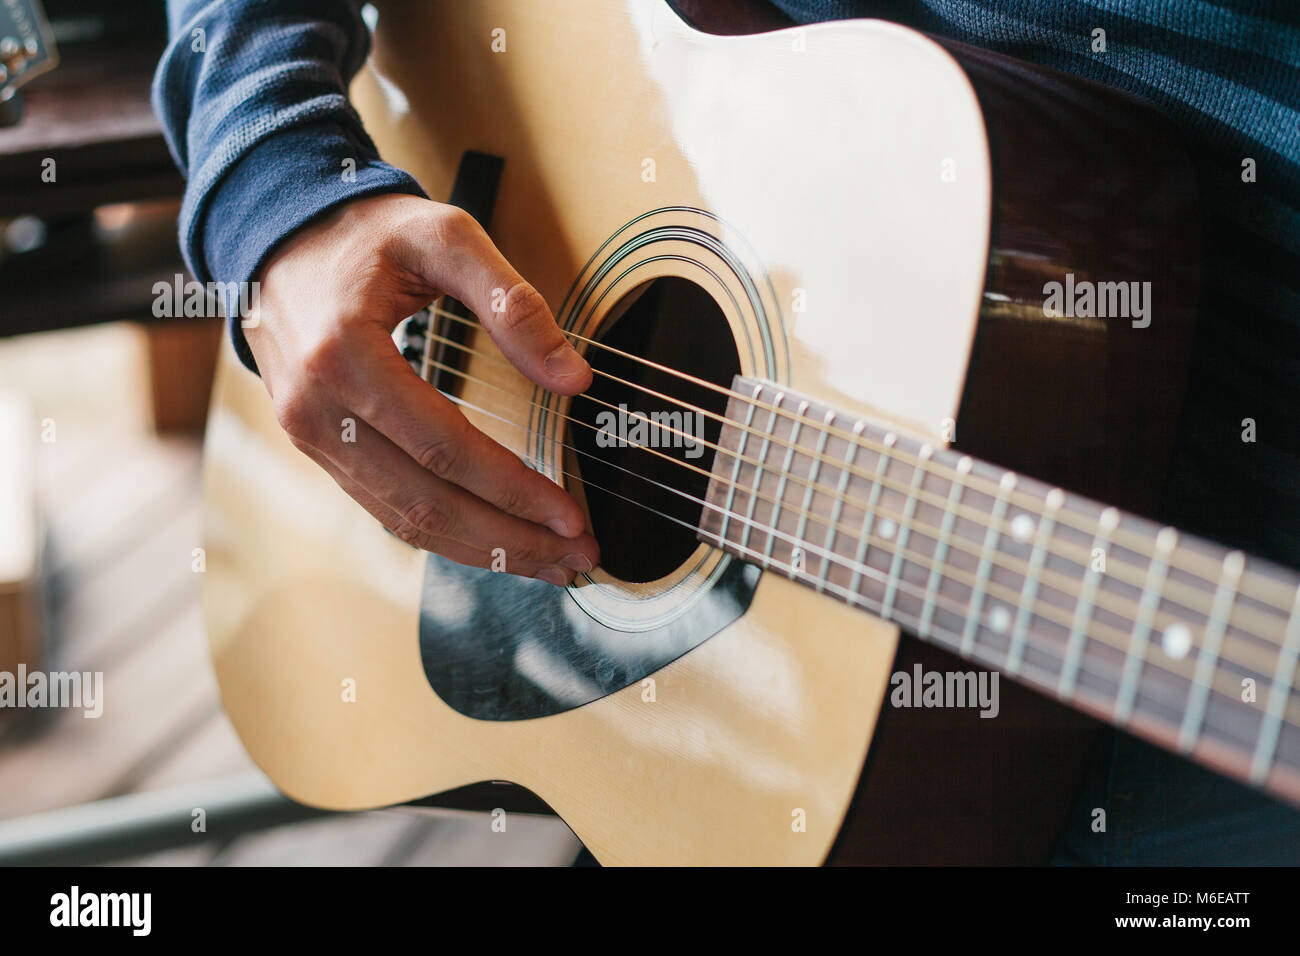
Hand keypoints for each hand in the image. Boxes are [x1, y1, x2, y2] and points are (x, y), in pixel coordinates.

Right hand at [243, 193, 598, 584]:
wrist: (280, 233)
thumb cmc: (368, 232)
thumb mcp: (446, 237)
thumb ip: (514, 303)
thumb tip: (576, 378)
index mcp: (344, 356)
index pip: (444, 447)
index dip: (513, 490)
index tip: (571, 516)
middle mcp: (317, 409)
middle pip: (425, 501)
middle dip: (508, 540)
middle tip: (574, 557)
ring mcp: (310, 435)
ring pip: (403, 518)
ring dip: (481, 549)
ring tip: (547, 562)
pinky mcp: (318, 446)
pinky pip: (384, 506)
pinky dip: (444, 532)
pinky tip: (492, 540)